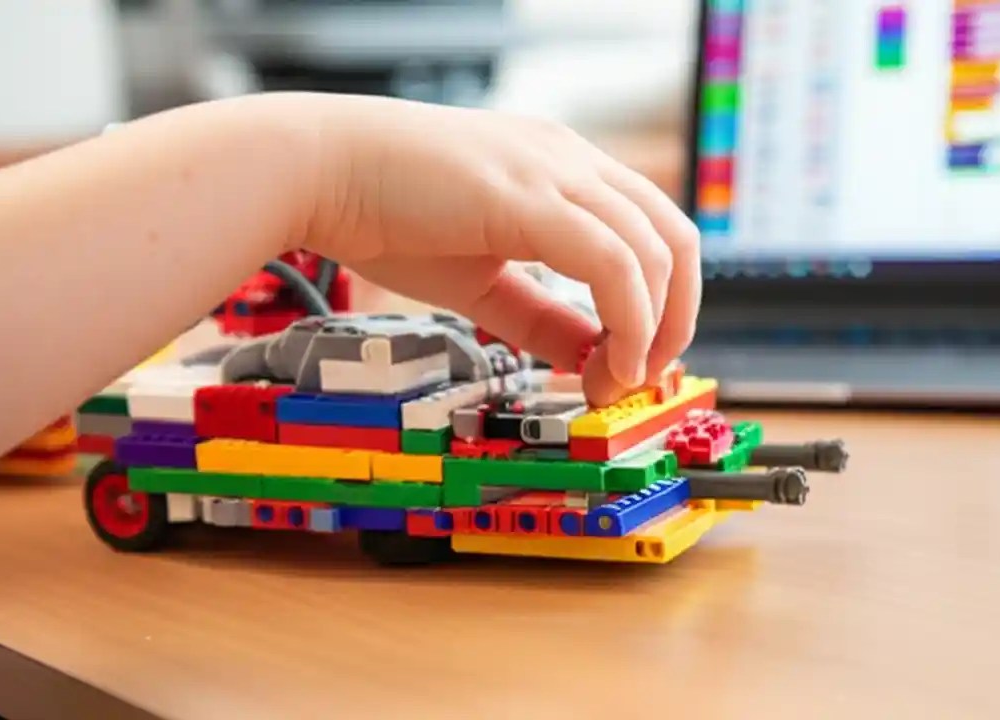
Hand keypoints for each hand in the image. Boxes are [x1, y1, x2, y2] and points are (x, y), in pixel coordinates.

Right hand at [302, 95, 700, 405]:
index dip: (665, 303)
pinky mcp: (528, 196)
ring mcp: (555, 171)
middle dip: (679, 317)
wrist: (321, 172)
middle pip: (676, 238)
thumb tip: (595, 360)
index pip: (655, 231)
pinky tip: (605, 363)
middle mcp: (573, 161)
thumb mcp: (486, 281)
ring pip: (654, 250)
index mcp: (567, 170)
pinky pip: (613, 262)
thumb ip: (545, 318)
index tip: (636, 362)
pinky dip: (628, 320)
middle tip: (644, 376)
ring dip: (654, 329)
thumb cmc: (390, 217)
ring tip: (618, 379)